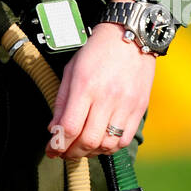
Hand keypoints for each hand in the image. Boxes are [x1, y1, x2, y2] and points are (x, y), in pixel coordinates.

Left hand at [46, 2, 155, 160]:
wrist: (130, 37)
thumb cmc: (97, 51)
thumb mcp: (71, 70)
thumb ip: (62, 101)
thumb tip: (54, 129)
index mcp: (85, 86)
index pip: (70, 127)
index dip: (58, 145)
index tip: (51, 150)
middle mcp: (107, 98)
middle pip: (88, 140)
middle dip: (72, 153)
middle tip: (65, 153)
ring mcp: (125, 104)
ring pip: (107, 144)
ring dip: (92, 153)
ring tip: (82, 149)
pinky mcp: (139, 108)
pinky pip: (125, 139)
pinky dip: (111, 147)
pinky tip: (102, 142)